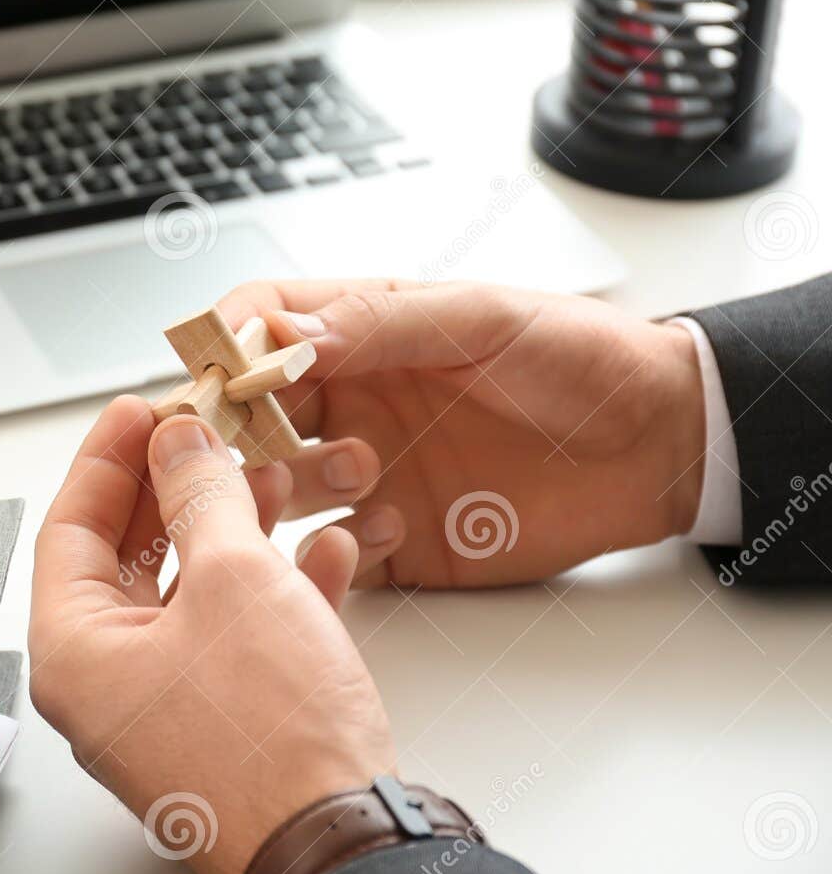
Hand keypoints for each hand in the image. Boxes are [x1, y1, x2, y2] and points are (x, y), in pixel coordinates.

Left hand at [29, 397, 396, 873]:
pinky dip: (275, 590)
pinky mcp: (229, 725)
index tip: (141, 409)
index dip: (107, 458)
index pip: (69, 529)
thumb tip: (180, 442)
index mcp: (76, 652)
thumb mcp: (234, 580)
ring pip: (192, 592)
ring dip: (236, 530)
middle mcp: (110, 684)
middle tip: (212, 435)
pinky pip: (238, 637)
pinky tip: (325, 553)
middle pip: (130, 556)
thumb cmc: (271, 738)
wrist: (343, 847)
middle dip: (181, 488)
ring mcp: (169, 708)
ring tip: (277, 478)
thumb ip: (200, 496)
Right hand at [217, 279, 707, 587]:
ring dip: (291, 485)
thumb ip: (383, 325)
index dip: (224, 344)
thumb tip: (288, 337)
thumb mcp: (484, 320)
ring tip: (359, 472)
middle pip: (247, 413)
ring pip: (277, 486)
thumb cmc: (583, 361)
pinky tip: (393, 527)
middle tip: (241, 447)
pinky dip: (340, 548)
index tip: (213, 373)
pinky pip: (332, 553)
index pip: (260, 325)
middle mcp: (352, 401)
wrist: (659, 446)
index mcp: (363, 333)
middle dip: (232, 431)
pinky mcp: (394, 539)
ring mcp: (367, 472)